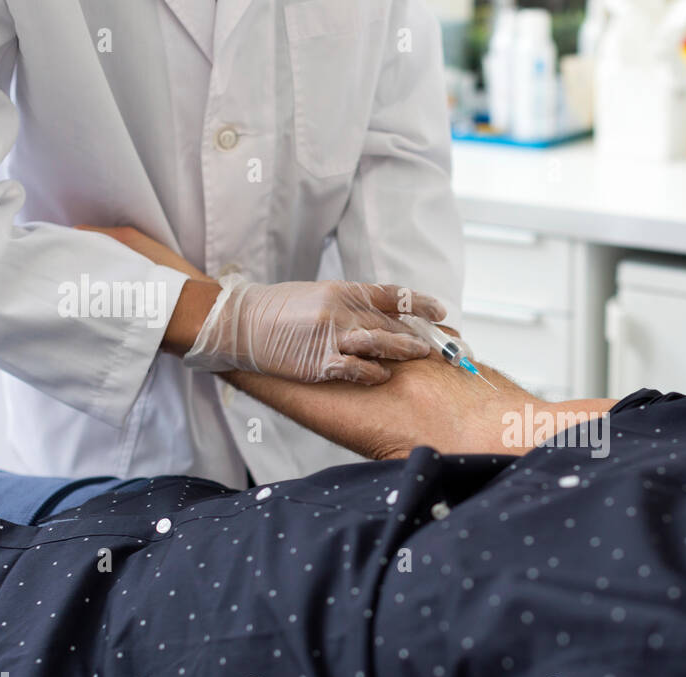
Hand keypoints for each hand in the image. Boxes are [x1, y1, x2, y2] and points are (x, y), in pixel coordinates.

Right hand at [78, 225, 444, 384]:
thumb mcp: (318, 297)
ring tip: (425, 357)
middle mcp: (340, 309)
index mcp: (343, 290)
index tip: (444, 315)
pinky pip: (352, 368)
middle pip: (394, 322)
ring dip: (405, 350)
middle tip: (449, 347)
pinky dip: (372, 372)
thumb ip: (351, 306)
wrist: (236, 321)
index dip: (422, 305)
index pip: (393, 295)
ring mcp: (329, 335)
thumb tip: (386, 320)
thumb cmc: (278, 310)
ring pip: (379, 342)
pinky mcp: (316, 361)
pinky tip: (385, 376)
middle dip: (424, 335)